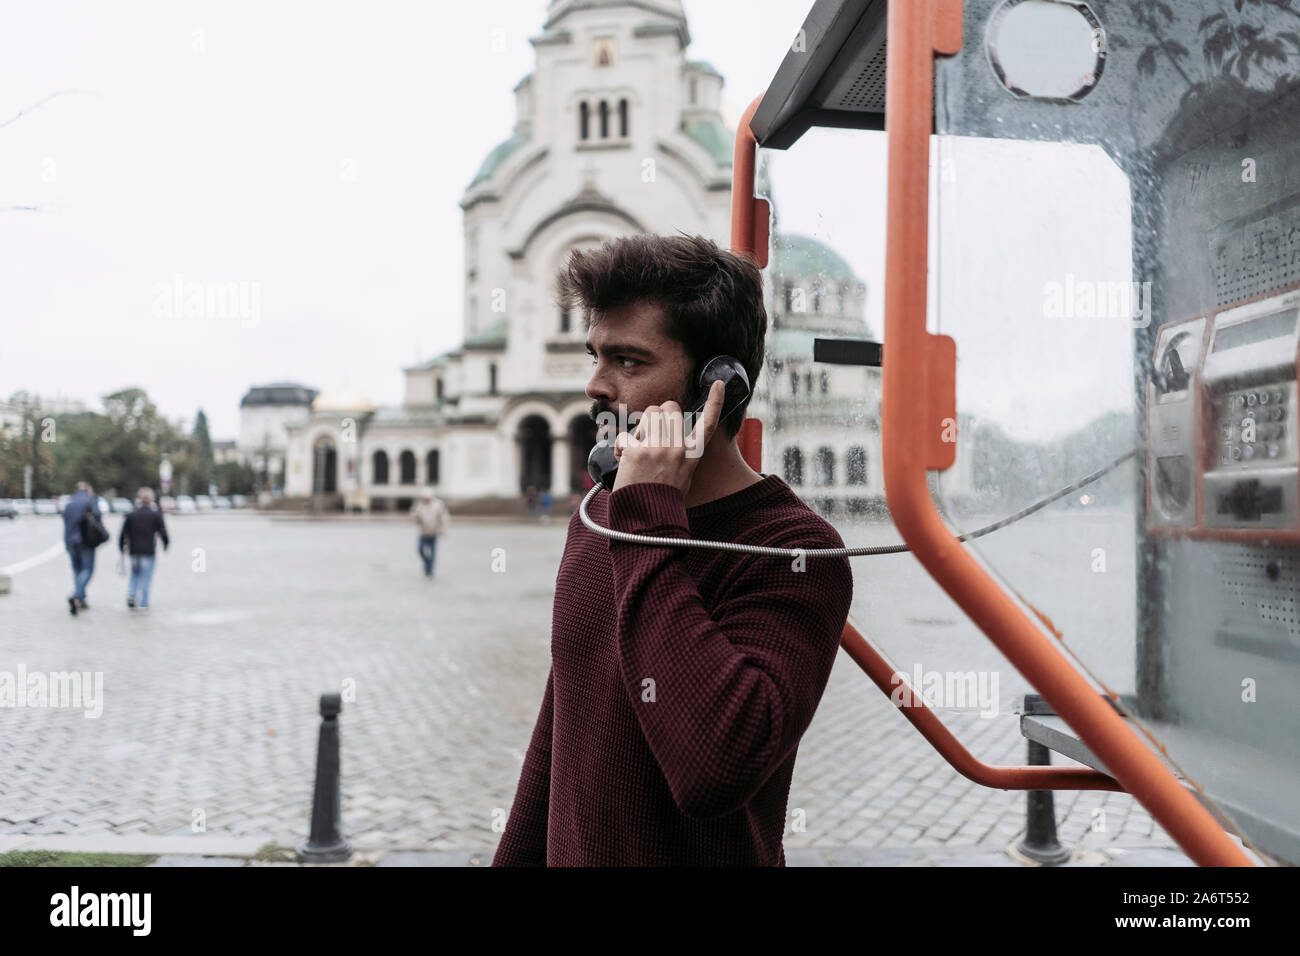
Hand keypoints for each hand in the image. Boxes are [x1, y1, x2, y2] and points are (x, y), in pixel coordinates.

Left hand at [612, 379, 723, 494]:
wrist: (647, 519)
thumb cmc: (662, 497)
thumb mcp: (683, 474)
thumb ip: (679, 452)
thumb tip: (669, 433)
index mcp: (692, 455)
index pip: (708, 423)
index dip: (715, 402)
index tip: (718, 383)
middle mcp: (678, 448)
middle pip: (669, 407)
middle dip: (657, 415)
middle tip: (650, 435)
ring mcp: (658, 448)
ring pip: (647, 414)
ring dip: (639, 427)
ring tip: (638, 449)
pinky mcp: (637, 452)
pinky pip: (624, 436)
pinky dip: (619, 447)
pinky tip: (623, 461)